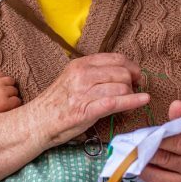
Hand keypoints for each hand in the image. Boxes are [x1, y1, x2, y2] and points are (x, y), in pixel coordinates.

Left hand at [0, 71, 21, 115]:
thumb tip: (21, 101)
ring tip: (4, 88)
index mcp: (5, 104)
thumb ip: (10, 108)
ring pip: (11, 80)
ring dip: (9, 84)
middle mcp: (3, 92)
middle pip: (15, 90)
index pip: (18, 100)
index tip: (11, 103)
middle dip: (11, 94)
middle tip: (6, 96)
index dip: (15, 102)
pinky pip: (2, 74)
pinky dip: (1, 78)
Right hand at [28, 53, 149, 147]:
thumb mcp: (72, 79)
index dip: (131, 67)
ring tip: (130, 101)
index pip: (116, 58)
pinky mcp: (86, 110)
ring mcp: (84, 92)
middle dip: (134, 81)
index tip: (136, 75)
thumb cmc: (57, 103)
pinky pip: (116, 102)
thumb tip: (120, 73)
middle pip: (122, 72)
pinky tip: (143, 101)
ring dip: (131, 95)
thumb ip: (93, 73)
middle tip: (136, 89)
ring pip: (121, 86)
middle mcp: (82, 75)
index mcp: (80, 64)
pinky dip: (133, 101)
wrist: (37, 122)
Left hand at [140, 100, 180, 181]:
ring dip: (144, 170)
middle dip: (145, 154)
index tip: (142, 137)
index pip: (176, 143)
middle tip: (131, 149)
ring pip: (159, 180)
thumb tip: (175, 104)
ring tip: (135, 161)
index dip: (157, 140)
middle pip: (165, 161)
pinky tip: (147, 173)